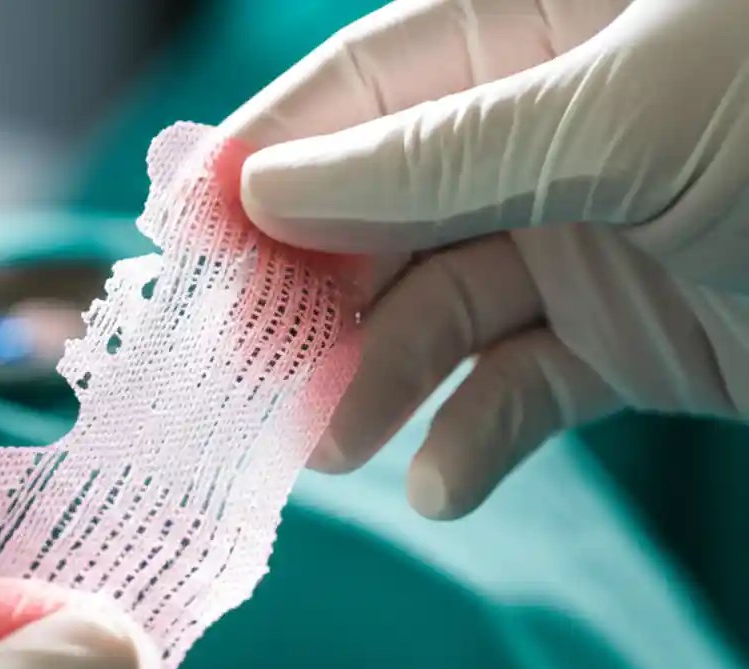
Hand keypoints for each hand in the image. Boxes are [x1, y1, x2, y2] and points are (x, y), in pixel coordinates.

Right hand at [221, 0, 748, 518]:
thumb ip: (439, 157)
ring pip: (433, 311)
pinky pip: (519, 389)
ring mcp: (579, 240)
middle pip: (377, 212)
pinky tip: (440, 487)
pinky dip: (472, 440)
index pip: (361, 88)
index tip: (180, 237)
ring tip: (331, 445)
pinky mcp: (621, 340)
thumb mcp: (624, 122)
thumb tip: (265, 188)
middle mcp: (543, 137)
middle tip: (246, 370)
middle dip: (307, 292)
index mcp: (537, 35)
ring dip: (373, 381)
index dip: (262, 157)